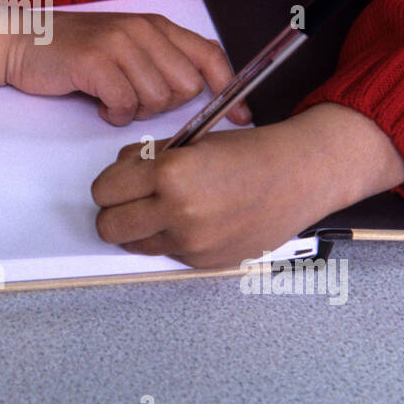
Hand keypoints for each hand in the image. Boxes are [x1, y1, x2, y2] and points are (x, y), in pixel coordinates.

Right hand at [5, 10, 251, 125]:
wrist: (24, 42)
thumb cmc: (76, 52)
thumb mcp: (126, 48)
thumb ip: (162, 61)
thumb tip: (201, 92)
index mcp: (157, 26)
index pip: (210, 55)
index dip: (231, 90)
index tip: (242, 117)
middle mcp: (143, 29)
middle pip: (186, 86)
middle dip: (165, 106)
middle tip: (136, 100)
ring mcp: (119, 43)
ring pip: (157, 99)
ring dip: (136, 111)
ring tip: (113, 99)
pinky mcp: (96, 62)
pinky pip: (125, 105)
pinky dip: (114, 115)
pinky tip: (100, 104)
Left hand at [91, 120, 326, 268]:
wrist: (300, 176)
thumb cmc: (250, 153)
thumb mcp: (190, 142)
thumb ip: (147, 160)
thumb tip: (119, 175)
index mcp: (171, 174)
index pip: (103, 190)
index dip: (109, 183)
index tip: (120, 179)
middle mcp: (179, 213)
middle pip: (108, 227)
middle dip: (114, 211)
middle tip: (131, 198)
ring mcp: (192, 243)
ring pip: (133, 245)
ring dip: (140, 228)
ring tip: (165, 208)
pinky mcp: (204, 262)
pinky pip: (166, 253)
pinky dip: (170, 238)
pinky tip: (195, 219)